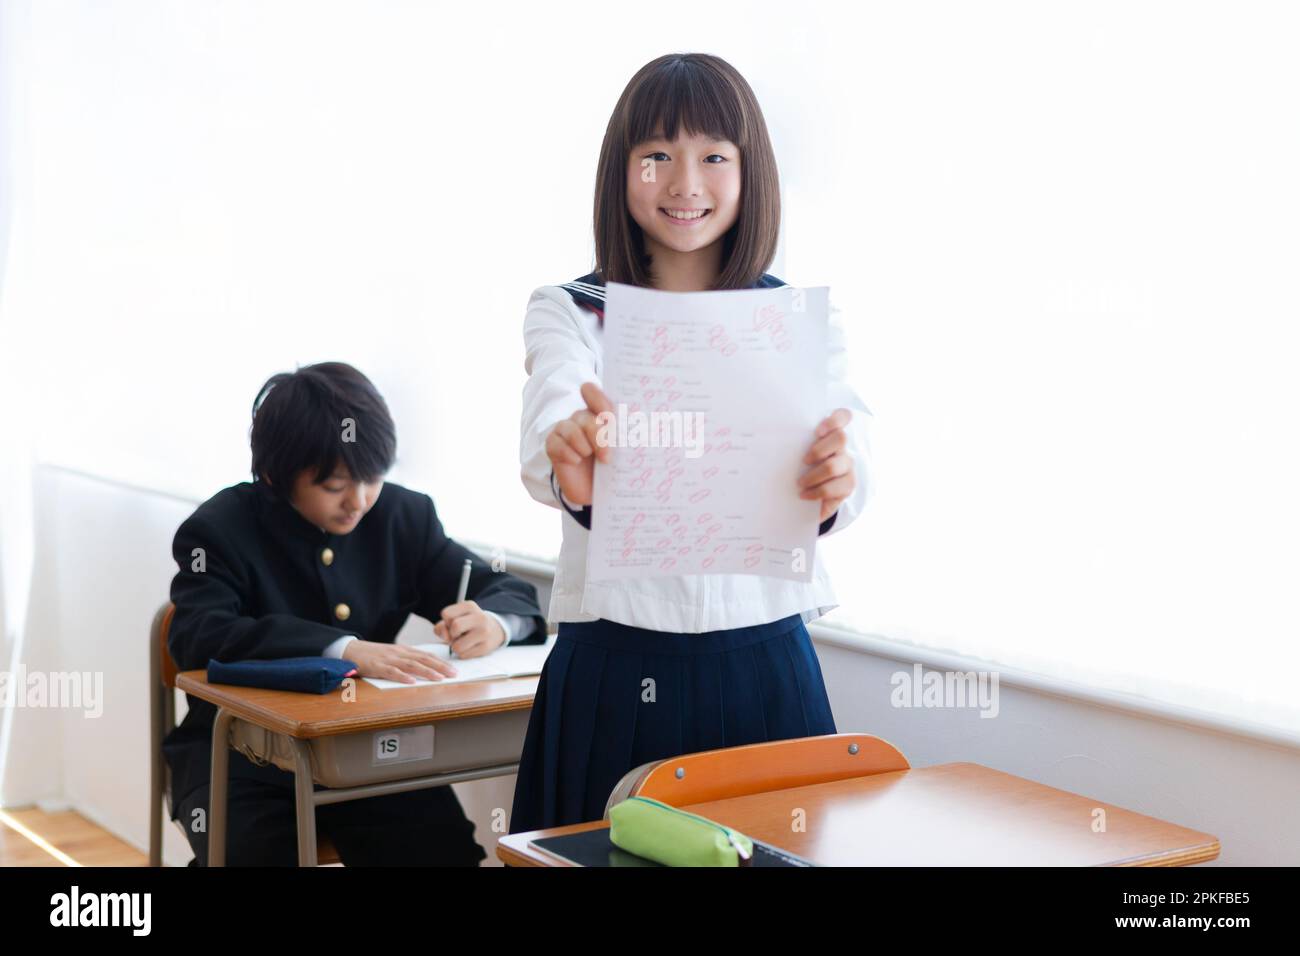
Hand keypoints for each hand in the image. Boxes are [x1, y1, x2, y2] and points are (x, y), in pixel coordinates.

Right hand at [345, 640, 457, 684]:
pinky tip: (411, 681)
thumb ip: (408, 661)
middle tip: (454, 674)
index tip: (454, 669)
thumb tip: (426, 668)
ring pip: (411, 665)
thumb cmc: (374, 655)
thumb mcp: (393, 656)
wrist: (351, 650)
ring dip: (426, 671)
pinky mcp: (377, 666)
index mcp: (404, 651)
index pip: (427, 655)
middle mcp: (399, 653)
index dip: (442, 662)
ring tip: (439, 678)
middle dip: (440, 667)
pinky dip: (402, 676)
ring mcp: (388, 659)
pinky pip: (391, 672)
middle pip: (423, 659)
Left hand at [433, 599, 506, 657]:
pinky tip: (470, 647)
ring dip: (456, 646)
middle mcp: (479, 617)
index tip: (453, 623)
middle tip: (457, 635)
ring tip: (463, 642)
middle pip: (455, 627)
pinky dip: (463, 653)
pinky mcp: (486, 647)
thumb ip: (442, 626)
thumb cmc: (468, 624)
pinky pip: (464, 655)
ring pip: (457, 646)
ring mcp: (484, 632)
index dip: (446, 622)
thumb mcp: (455, 618)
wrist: (494, 630)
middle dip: (451, 634)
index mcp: (469, 606)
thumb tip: (445, 637)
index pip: (446, 614)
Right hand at [544, 381, 613, 505]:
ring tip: (591, 459)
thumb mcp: (623, 453)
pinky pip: (557, 443)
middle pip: (585, 417)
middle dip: (598, 436)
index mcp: (600, 414)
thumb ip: (625, 439)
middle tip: (607, 456)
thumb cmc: (612, 469)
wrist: (597, 493)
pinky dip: (569, 453)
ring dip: (584, 445)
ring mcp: (565, 431)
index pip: (593, 394)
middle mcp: (581, 419)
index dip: (597, 398)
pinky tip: (576, 462)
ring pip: (571, 429)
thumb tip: (640, 431)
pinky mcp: (553, 445)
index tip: (607, 414)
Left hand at [798, 408, 855, 521]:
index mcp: (830, 434)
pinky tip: (805, 494)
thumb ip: (791, 441)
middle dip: (819, 450)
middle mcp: (842, 447)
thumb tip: (764, 431)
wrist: (804, 498)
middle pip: (841, 438)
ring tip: (800, 483)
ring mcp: (847, 465)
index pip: (843, 416)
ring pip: (834, 465)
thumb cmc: (796, 468)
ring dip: (813, 476)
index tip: (817, 431)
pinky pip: (834, 488)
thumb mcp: (793, 453)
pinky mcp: (848, 485)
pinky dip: (816, 492)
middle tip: (804, 461)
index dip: (835, 420)